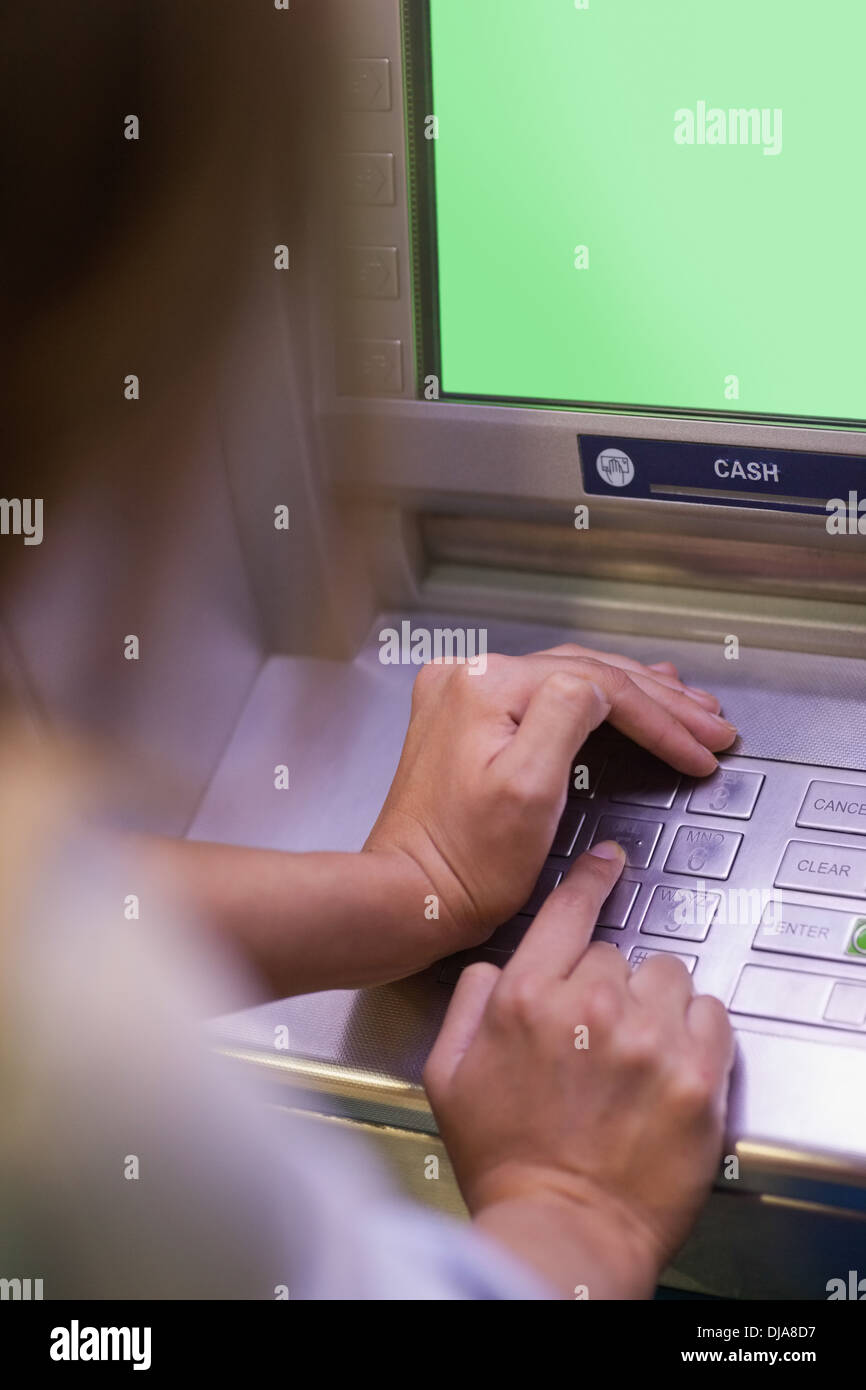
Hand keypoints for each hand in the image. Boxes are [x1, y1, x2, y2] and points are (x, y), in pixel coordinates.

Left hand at [365, 644, 735, 948]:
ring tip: (686, 706)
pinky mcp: (466, 722)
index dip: (661, 719)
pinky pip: (544, 698)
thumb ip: (567, 718)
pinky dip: (592, 704)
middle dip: (659, 701)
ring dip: (632, 695)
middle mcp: (471, 676)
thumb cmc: (466, 862)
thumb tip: (600, 686)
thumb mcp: (529, 789)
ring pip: (570, 681)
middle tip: (713, 724)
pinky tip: (622, 702)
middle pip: (588, 674)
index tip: (704, 749)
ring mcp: (466, 696)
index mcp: (487, 684)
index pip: (599, 686)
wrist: (411, 895)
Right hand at [424, 844, 734, 1297]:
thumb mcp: (448, 1074)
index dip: (590, 879)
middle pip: (617, 954)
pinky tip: (668, 1068)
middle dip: (609, 987)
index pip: (568, 910)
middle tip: (598, 1039)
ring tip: (636, 1055)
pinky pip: (712, 1014)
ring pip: (668, 977)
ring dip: (656, 1005)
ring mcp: (647, 1039)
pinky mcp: (696, 1074)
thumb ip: (470, 1002)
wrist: (562, 1231)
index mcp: (525, 998)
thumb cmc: (504, 1160)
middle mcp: (589, 1007)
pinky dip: (696, 1033)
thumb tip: (498, 965)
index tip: (608, 860)